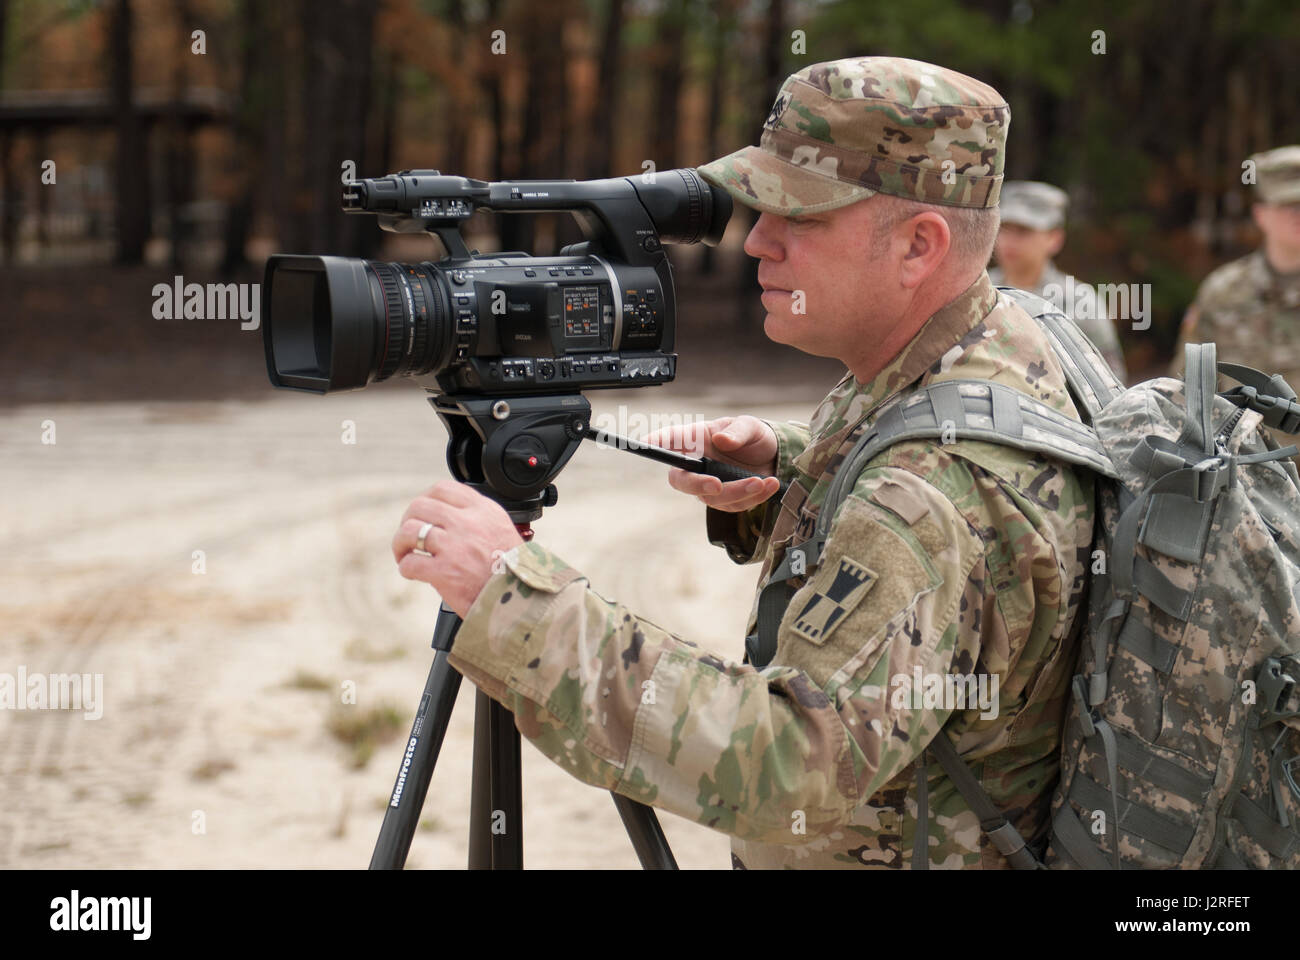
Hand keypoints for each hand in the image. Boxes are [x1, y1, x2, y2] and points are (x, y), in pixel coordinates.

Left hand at [391, 479, 525, 617]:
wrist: (521, 599)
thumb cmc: (511, 570)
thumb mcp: (501, 530)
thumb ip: (477, 518)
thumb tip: (445, 514)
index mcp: (483, 511)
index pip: (443, 489)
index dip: (426, 499)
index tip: (423, 513)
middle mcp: (468, 523)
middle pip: (420, 506)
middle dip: (408, 520)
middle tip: (409, 537)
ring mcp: (454, 546)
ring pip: (410, 531)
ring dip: (400, 543)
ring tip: (405, 554)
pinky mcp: (444, 572)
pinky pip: (410, 563)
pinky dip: (406, 567)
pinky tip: (413, 572)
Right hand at [641, 415, 780, 512]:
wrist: (776, 458)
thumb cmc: (755, 437)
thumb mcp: (751, 426)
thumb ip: (738, 431)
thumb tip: (722, 441)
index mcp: (696, 438)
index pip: (670, 440)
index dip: (655, 443)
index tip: (644, 444)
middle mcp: (697, 463)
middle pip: (681, 480)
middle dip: (696, 485)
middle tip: (716, 485)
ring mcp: (709, 484)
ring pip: (712, 497)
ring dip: (738, 492)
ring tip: (763, 481)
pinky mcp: (725, 500)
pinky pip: (734, 506)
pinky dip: (754, 497)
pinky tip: (770, 485)